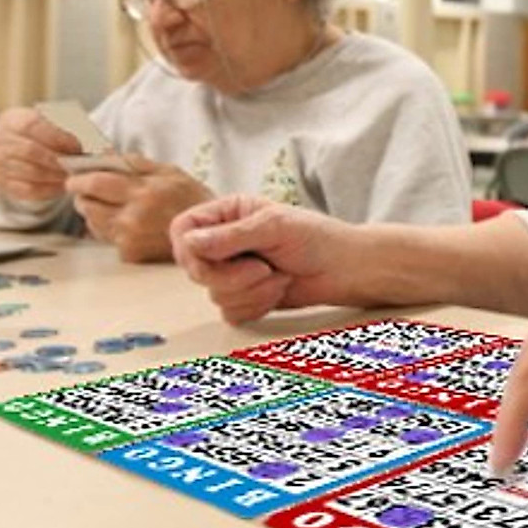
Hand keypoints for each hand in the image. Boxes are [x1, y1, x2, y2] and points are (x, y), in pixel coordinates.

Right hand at [0, 107, 82, 204]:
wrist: (21, 148)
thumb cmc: (44, 132)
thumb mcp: (52, 122)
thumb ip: (68, 127)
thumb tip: (93, 142)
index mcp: (11, 119)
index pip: (32, 125)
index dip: (57, 136)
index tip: (78, 146)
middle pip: (30, 151)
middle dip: (58, 158)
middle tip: (79, 164)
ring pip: (30, 172)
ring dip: (56, 175)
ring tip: (75, 175)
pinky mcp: (3, 183)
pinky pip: (28, 190)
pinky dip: (50, 188)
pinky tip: (64, 185)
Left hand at [68, 156, 211, 262]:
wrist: (208, 234)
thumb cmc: (191, 199)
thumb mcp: (169, 172)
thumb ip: (135, 163)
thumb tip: (104, 153)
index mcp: (144, 191)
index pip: (96, 182)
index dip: (79, 178)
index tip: (73, 176)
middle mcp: (133, 216)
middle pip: (87, 203)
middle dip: (82, 195)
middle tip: (86, 189)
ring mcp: (129, 237)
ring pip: (91, 221)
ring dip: (92, 211)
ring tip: (108, 204)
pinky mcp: (129, 253)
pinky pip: (104, 237)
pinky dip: (105, 227)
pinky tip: (122, 221)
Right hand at [170, 195, 379, 323]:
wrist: (344, 269)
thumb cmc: (316, 237)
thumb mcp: (274, 226)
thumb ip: (231, 235)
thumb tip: (191, 242)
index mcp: (228, 214)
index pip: (184, 230)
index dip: (190, 249)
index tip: (210, 259)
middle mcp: (225, 243)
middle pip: (195, 269)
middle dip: (231, 276)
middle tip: (263, 268)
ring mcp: (233, 272)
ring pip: (214, 295)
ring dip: (252, 291)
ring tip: (279, 276)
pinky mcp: (244, 297)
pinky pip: (231, 312)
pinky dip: (256, 305)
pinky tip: (278, 291)